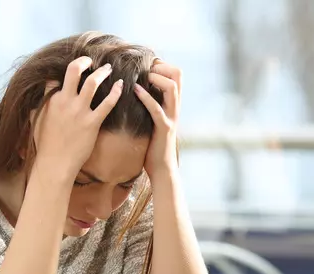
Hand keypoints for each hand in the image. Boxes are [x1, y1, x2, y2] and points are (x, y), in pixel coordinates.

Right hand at [33, 56, 123, 178]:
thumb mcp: (35, 122)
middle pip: (74, 70)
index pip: (56, 76)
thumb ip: (38, 108)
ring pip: (92, 83)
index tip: (75, 69)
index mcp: (50, 100)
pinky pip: (107, 103)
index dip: (65, 71)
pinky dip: (116, 92)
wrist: (55, 163)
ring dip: (102, 72)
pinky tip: (121, 84)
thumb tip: (37, 102)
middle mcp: (65, 102)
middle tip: (92, 59)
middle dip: (84, 61)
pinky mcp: (92, 123)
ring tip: (108, 68)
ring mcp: (79, 112)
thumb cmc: (45, 146)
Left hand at [134, 60, 180, 179]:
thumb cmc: (154, 145)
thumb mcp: (153, 119)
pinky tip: (135, 90)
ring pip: (172, 87)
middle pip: (178, 74)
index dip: (162, 64)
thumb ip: (150, 104)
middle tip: (145, 69)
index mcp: (173, 103)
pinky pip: (157, 109)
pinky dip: (146, 97)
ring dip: (156, 78)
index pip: (176, 73)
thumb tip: (136, 89)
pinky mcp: (164, 128)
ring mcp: (171, 117)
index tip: (146, 65)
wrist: (162, 168)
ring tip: (143, 77)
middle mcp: (175, 107)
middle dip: (161, 66)